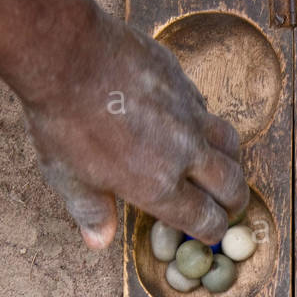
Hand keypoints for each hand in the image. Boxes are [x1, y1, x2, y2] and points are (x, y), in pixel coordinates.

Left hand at [23, 0, 245, 249]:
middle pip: (231, 185)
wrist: (68, 56)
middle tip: (227, 207)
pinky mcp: (183, 82)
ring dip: (229, 162)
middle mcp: (185, 152)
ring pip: (230, 144)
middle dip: (232, 202)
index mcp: (159, 186)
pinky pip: (206, 109)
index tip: (209, 231)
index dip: (211, 231)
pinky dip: (205, 124)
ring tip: (219, 167)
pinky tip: (187, 124)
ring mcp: (189, 114)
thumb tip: (99, 241)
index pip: (205, 219)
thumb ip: (91, 212)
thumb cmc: (64, 121)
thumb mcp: (68, 177)